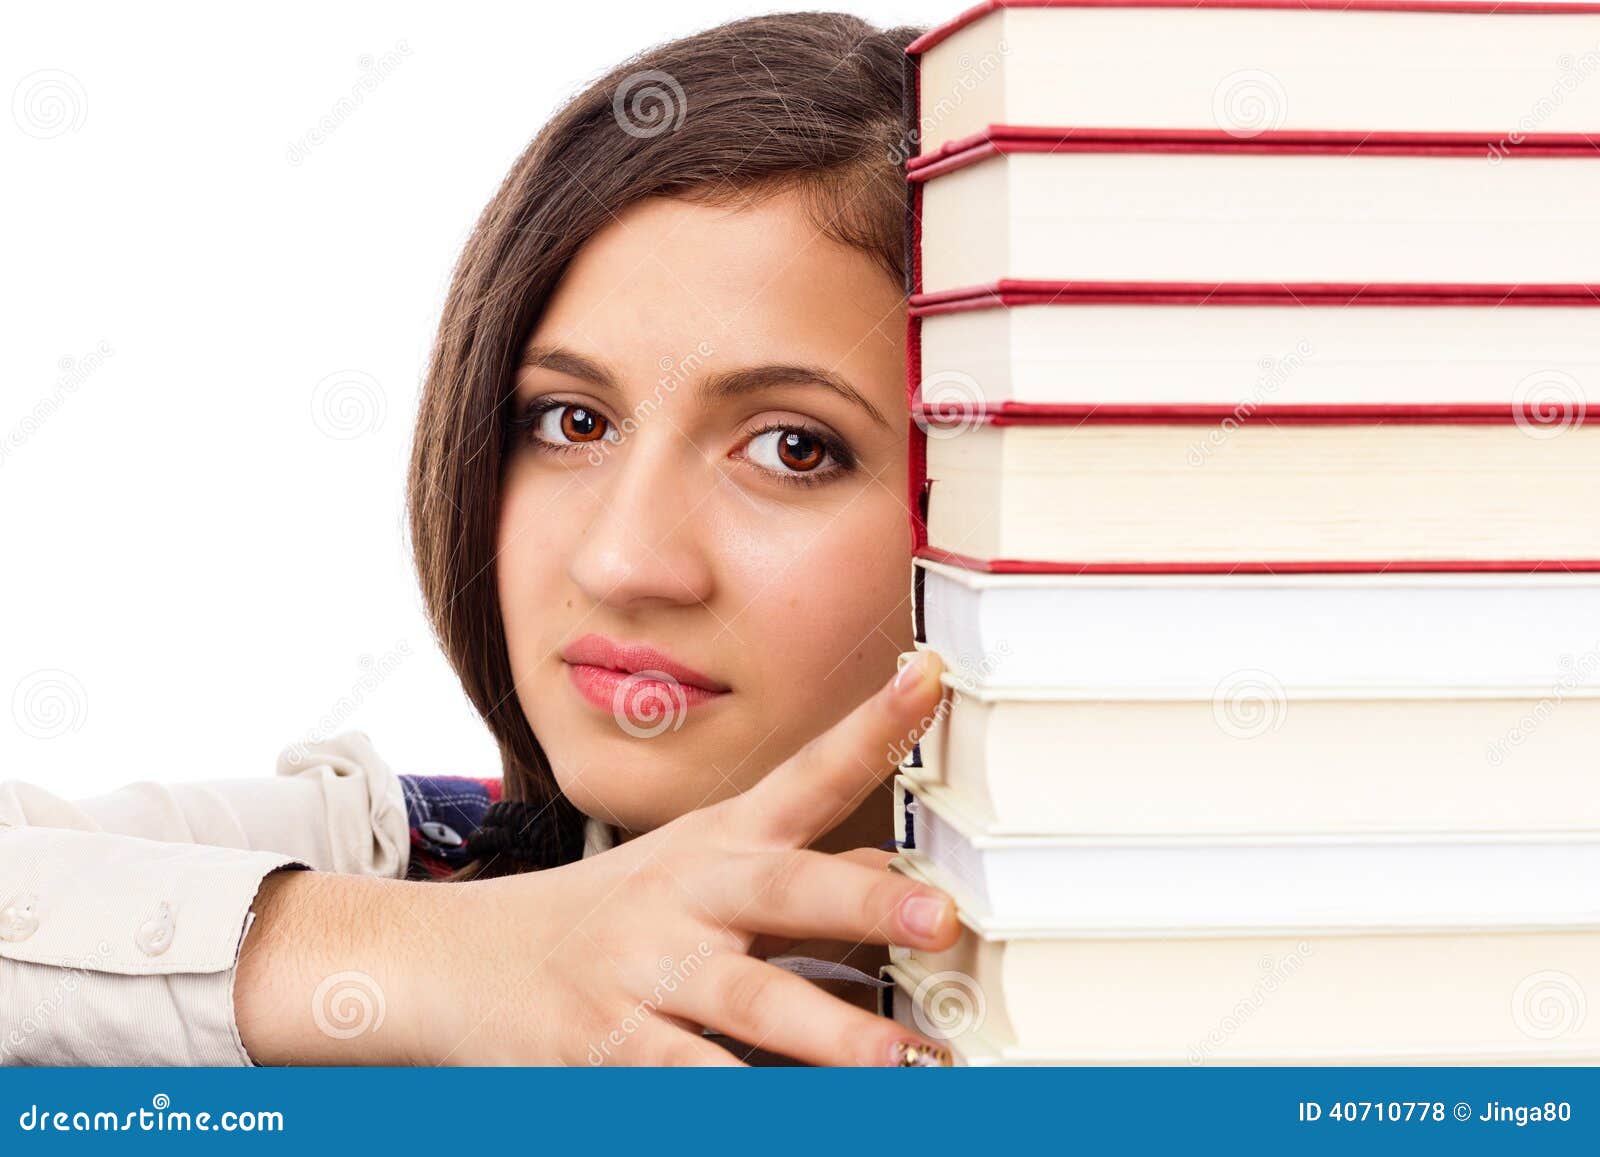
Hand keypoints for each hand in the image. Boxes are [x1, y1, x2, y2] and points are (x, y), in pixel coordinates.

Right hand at [404, 648, 957, 1065]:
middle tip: (942, 917)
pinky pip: (679, 1078)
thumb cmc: (608, 913)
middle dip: (863, 902)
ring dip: (830, 1032)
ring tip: (905, 1062)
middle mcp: (688, 897)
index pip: (804, 774)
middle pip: (782, 888)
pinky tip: (778, 1116)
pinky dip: (729, 1096)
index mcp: (719, 845)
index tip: (930, 676)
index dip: (868, 726)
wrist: (459, 960)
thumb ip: (796, 875)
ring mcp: (646, 972)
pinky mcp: (606, 1047)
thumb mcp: (700, 872)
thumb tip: (895, 874)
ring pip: (747, 1001)